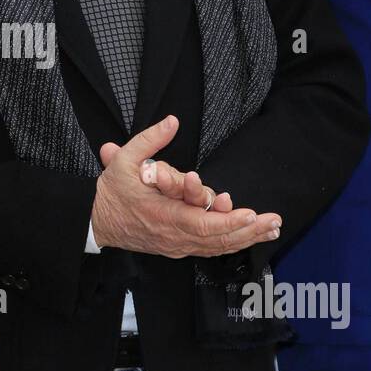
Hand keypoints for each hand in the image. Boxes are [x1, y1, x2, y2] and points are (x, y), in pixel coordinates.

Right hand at [91, 115, 280, 258]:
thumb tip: (172, 122)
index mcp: (162, 214)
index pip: (201, 224)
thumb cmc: (112, 192)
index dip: (227, 222)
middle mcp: (173, 235)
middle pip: (217, 240)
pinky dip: (231, 244)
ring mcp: (176, 244)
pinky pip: (209, 249)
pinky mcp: (178, 246)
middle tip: (274, 222)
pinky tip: (250, 237)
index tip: (250, 215)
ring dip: (246, 239)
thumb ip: (150, 140)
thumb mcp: (124, 160)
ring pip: (217, 247)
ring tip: (272, 230)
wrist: (96, 221)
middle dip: (249, 231)